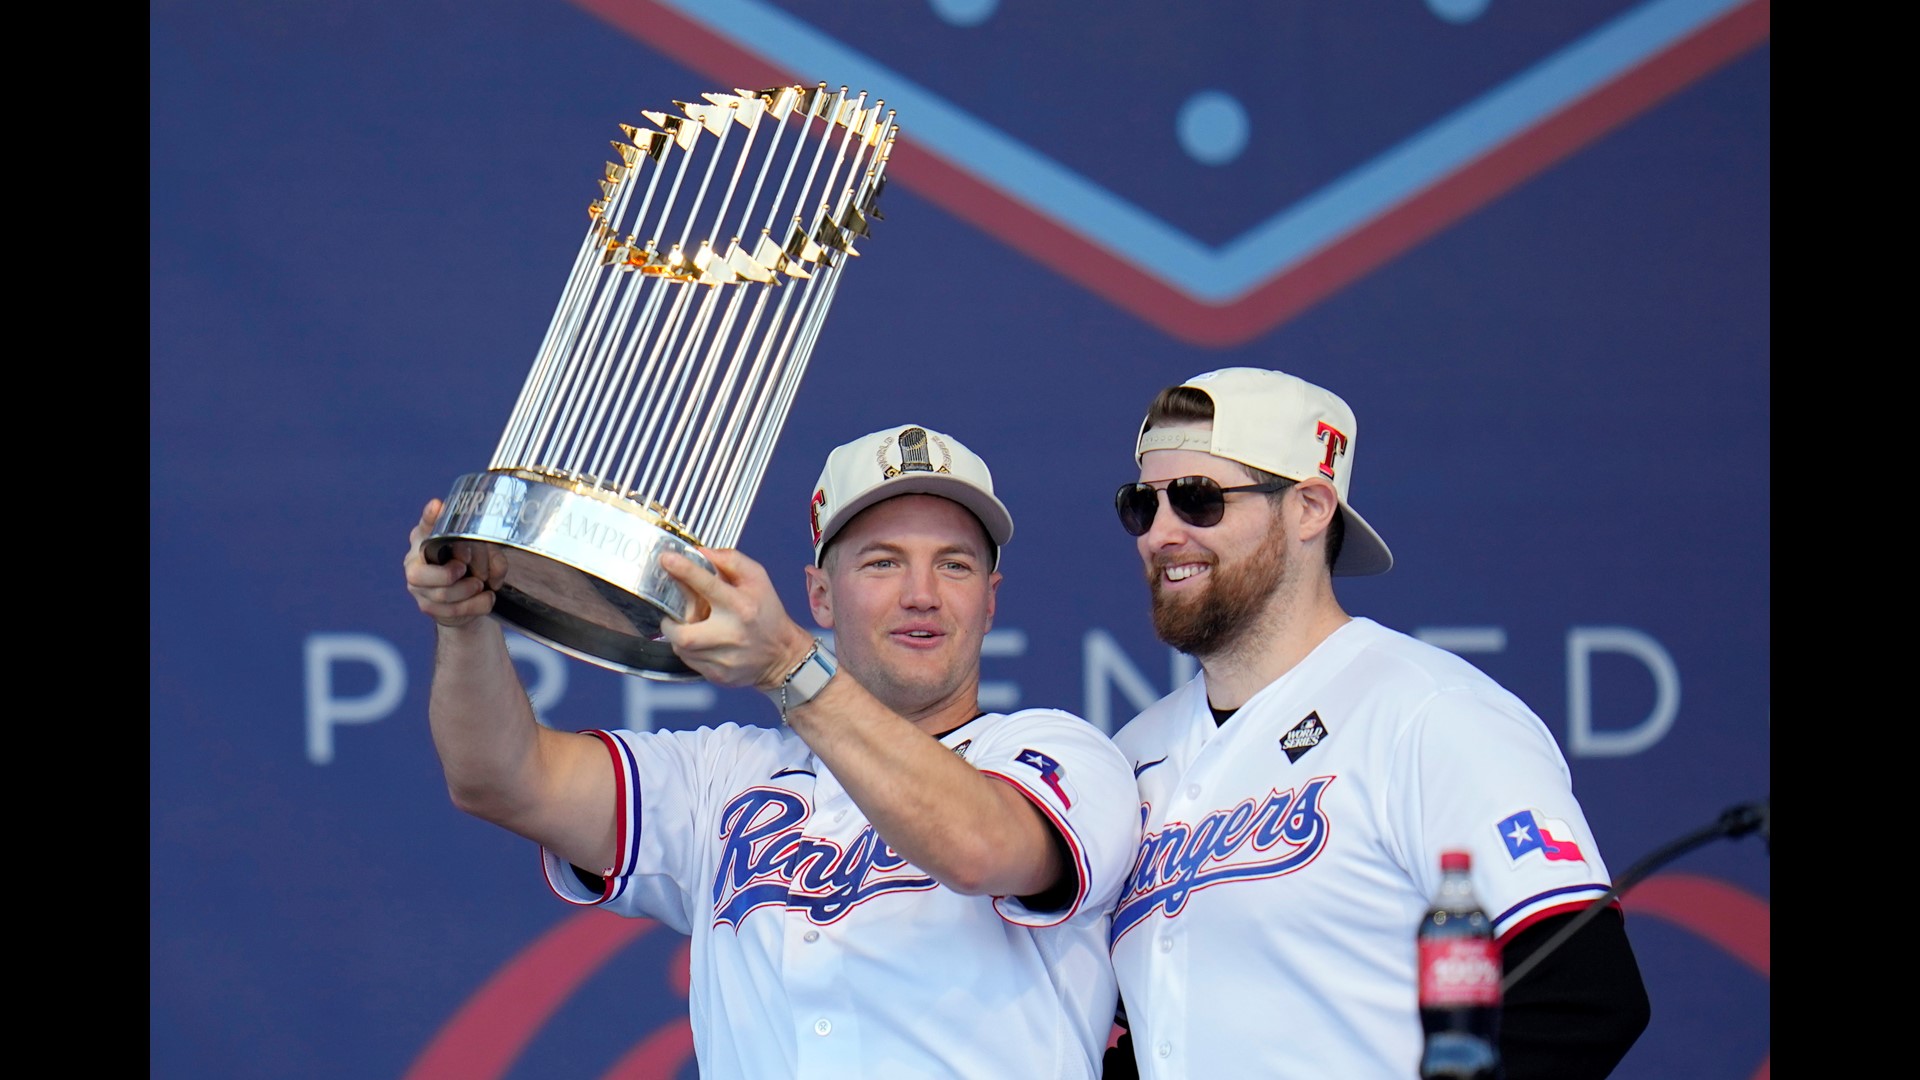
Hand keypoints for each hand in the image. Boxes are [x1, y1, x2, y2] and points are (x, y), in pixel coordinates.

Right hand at [405, 499, 505, 627]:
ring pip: (441, 594)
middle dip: (448, 574)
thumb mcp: (483, 554)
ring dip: (467, 591)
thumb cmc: (471, 568)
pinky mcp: (428, 608)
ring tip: (480, 585)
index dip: (430, 518)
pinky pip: (452, 611)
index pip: (425, 526)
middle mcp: (414, 562)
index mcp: (425, 540)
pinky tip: (486, 598)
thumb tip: (489, 551)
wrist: (466, 599)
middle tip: (465, 569)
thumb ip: (488, 550)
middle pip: (422, 574)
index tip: (437, 506)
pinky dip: (476, 605)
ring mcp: (418, 587)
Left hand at [659, 548, 815, 690]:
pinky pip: (689, 662)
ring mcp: (724, 658)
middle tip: (671, 615)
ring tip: (692, 628)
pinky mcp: (718, 675)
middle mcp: (731, 633)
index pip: (707, 585)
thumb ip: (730, 560)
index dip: (683, 570)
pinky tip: (702, 643)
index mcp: (741, 605)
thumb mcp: (758, 579)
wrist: (782, 655)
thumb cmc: (767, 613)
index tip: (666, 559)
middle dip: (669, 623)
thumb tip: (701, 553)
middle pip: (684, 633)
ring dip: (679, 636)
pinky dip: (689, 650)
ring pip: (682, 648)